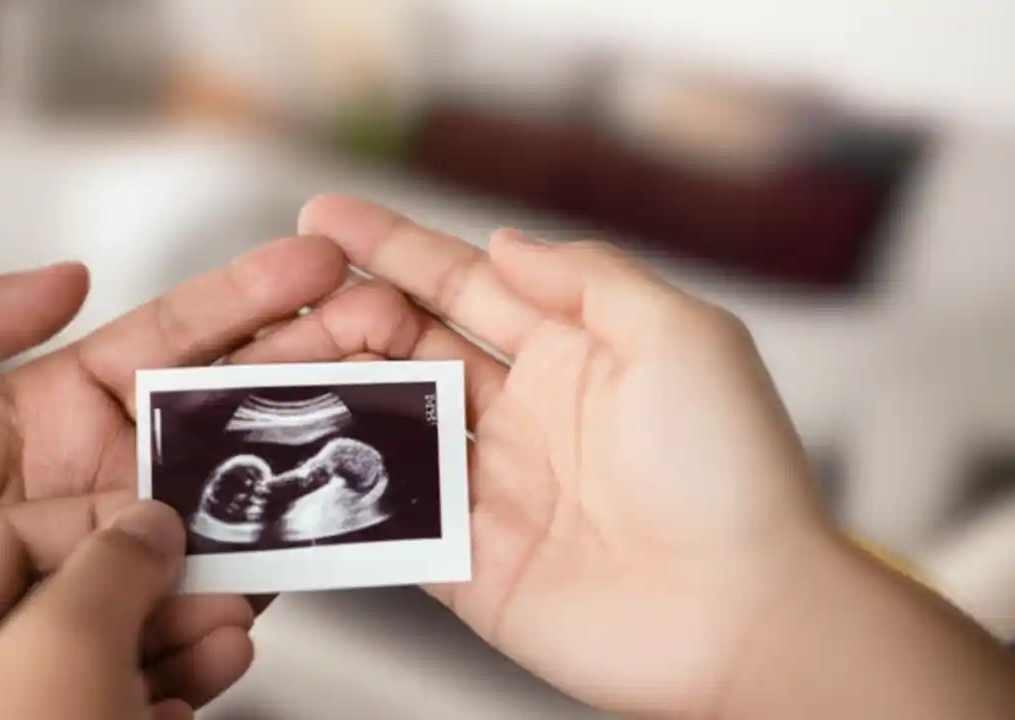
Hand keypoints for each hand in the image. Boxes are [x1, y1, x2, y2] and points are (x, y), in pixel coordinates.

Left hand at [0, 237, 346, 717]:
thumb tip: (69, 274)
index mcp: (59, 405)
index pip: (178, 337)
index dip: (252, 295)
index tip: (323, 259)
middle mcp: (106, 473)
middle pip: (235, 408)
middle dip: (317, 363)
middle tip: (391, 329)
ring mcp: (118, 551)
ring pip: (238, 503)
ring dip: (309, 469)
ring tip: (374, 436)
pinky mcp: (114, 630)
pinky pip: (199, 607)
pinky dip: (250, 589)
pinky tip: (292, 562)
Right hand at [233, 197, 835, 716]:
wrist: (743, 616)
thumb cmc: (732, 472)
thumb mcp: (682, 336)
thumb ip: (589, 279)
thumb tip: (505, 241)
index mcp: (570, 353)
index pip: (463, 283)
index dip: (393, 246)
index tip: (324, 216)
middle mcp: (523, 414)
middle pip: (412, 346)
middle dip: (349, 311)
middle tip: (291, 288)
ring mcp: (491, 488)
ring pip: (387, 422)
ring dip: (332, 387)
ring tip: (271, 354)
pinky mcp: (468, 561)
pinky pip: (390, 514)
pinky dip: (341, 483)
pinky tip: (291, 451)